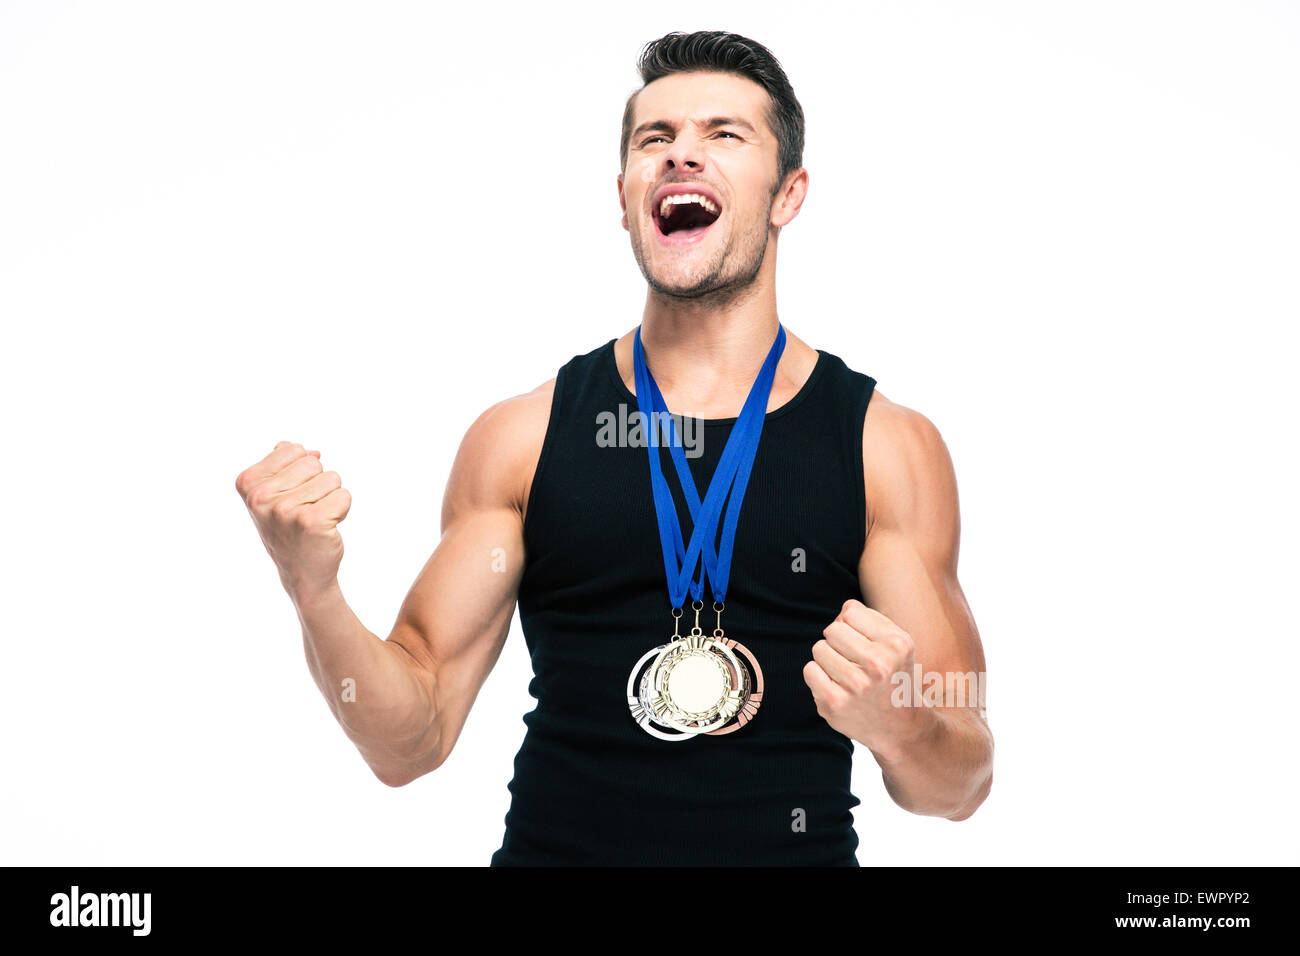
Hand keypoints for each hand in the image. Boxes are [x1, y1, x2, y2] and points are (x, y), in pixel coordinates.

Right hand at [235, 441, 350, 600]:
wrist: (302, 574)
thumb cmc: (291, 530)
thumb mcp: (274, 495)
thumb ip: (283, 465)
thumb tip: (306, 450)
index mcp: (248, 483)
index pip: (294, 450)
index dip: (302, 472)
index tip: (292, 497)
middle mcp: (261, 497)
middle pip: (314, 463)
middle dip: (318, 485)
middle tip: (305, 511)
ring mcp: (284, 510)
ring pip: (332, 478)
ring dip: (330, 498)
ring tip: (314, 520)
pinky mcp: (310, 522)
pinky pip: (344, 496)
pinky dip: (342, 510)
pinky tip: (326, 528)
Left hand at [803, 598, 923, 761]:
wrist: (901, 728)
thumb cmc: (893, 676)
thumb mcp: (896, 643)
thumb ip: (868, 618)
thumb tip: (840, 614)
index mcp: (896, 644)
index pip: (850, 612)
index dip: (853, 626)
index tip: (865, 643)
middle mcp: (878, 664)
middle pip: (832, 629)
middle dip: (839, 641)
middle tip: (854, 661)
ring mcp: (855, 686)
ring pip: (819, 648)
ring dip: (828, 659)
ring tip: (847, 675)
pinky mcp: (834, 704)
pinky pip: (809, 670)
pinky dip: (819, 676)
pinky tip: (837, 687)